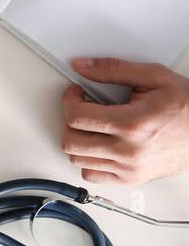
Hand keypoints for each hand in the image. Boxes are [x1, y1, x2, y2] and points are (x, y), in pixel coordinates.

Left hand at [60, 57, 188, 185]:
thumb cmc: (188, 106)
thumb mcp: (155, 77)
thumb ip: (114, 70)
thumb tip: (83, 67)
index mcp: (132, 124)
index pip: (76, 117)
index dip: (69, 99)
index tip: (77, 92)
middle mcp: (129, 150)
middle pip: (71, 141)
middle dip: (70, 120)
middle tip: (83, 107)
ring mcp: (130, 168)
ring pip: (78, 160)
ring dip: (78, 139)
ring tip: (93, 125)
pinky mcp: (133, 178)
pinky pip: (93, 175)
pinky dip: (89, 161)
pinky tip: (99, 145)